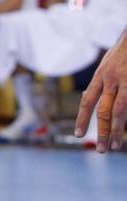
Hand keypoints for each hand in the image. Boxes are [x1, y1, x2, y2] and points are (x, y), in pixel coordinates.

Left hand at [75, 33, 126, 151]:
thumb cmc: (124, 51)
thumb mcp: (107, 63)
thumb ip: (101, 81)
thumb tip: (89, 95)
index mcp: (101, 75)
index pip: (88, 100)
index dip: (82, 118)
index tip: (78, 134)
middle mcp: (112, 79)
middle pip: (103, 110)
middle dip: (100, 131)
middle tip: (100, 150)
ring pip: (120, 111)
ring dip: (116, 130)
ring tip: (115, 146)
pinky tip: (126, 132)